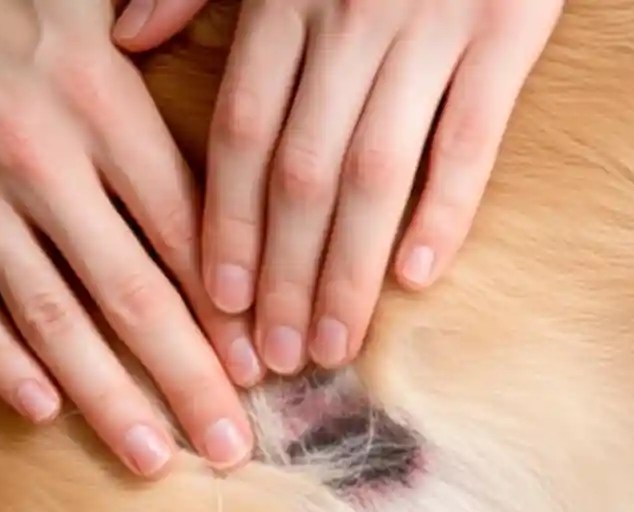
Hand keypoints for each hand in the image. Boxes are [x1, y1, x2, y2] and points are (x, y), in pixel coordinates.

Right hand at [0, 0, 254, 475]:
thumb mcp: (90, 4)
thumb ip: (158, 80)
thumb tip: (230, 147)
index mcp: (98, 103)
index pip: (185, 229)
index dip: (229, 308)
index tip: (262, 366)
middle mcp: (38, 160)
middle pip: (131, 292)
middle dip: (187, 378)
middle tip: (228, 444)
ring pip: (48, 317)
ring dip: (104, 395)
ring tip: (150, 457)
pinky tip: (40, 409)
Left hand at [114, 0, 562, 373]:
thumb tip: (127, 37)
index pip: (242, 135)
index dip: (226, 226)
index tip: (217, 304)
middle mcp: (350, 21)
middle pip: (302, 173)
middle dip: (281, 273)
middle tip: (269, 356)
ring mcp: (431, 29)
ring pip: (376, 172)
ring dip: (347, 267)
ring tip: (329, 342)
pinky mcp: (506, 34)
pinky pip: (469, 138)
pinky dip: (446, 210)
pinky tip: (417, 278)